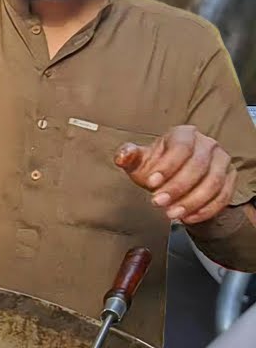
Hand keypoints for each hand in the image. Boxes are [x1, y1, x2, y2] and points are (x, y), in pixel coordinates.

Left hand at [115, 125, 237, 224]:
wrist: (176, 180)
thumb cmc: (156, 167)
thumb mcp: (139, 161)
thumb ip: (128, 157)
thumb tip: (121, 156)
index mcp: (184, 134)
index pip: (180, 147)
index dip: (167, 166)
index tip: (151, 183)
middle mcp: (207, 144)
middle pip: (198, 166)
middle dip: (177, 187)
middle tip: (158, 203)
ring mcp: (222, 161)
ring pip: (213, 183)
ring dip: (192, 202)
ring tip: (171, 213)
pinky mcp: (230, 179)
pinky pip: (223, 197)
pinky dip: (206, 210)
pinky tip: (188, 217)